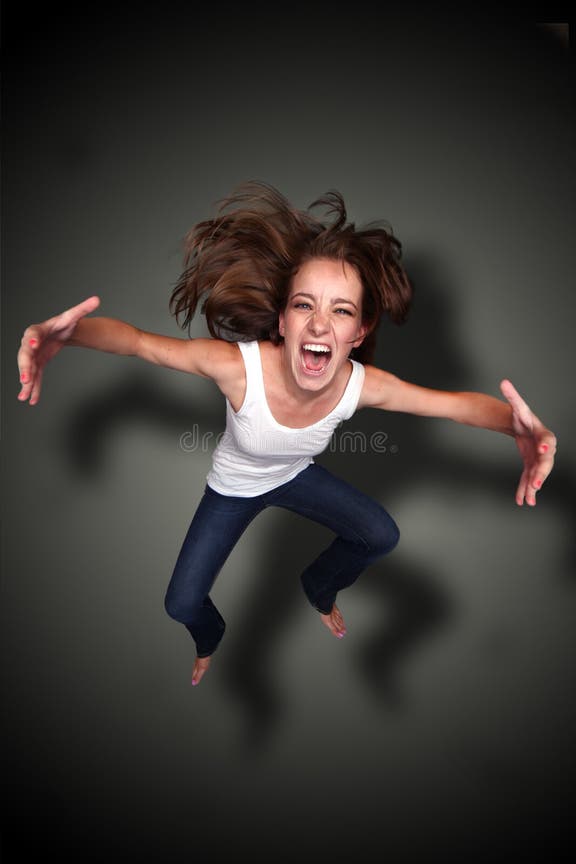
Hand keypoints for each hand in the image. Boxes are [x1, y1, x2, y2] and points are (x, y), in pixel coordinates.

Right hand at [17, 296, 100, 404]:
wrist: (61, 331)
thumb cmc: (65, 322)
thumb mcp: (73, 316)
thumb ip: (83, 308)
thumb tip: (98, 299)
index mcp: (39, 330)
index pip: (33, 334)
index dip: (32, 340)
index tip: (33, 346)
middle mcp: (32, 343)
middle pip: (25, 355)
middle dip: (25, 367)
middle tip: (25, 379)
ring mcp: (33, 355)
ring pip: (28, 370)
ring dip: (27, 383)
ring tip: (24, 395)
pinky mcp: (37, 365)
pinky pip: (34, 377)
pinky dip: (33, 388)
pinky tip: (31, 399)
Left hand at [500, 379, 556, 505]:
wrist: (522, 426)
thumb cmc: (521, 415)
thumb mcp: (517, 407)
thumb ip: (513, 396)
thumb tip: (504, 381)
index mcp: (543, 434)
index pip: (548, 440)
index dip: (546, 446)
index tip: (542, 450)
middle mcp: (544, 448)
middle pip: (545, 462)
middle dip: (541, 474)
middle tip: (535, 484)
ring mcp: (538, 459)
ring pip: (537, 475)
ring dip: (532, 487)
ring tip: (528, 500)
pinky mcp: (531, 466)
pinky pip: (528, 479)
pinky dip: (525, 489)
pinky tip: (521, 501)